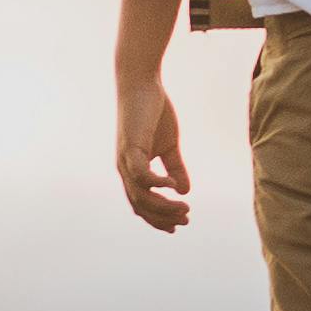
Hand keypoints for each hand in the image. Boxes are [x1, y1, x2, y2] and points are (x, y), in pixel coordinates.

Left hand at [117, 77, 191, 228]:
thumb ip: (176, 168)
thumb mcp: (169, 146)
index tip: (177, 225)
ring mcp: (125, 160)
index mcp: (132, 170)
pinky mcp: (130, 148)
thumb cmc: (154, 113)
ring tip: (185, 207)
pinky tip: (174, 185)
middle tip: (185, 220)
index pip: (141, 204)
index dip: (158, 218)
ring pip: (141, 195)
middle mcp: (125, 169)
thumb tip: (184, 191)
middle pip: (140, 205)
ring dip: (163, 206)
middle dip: (163, 217)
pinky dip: (158, 184)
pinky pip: (142, 175)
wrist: (142, 85)